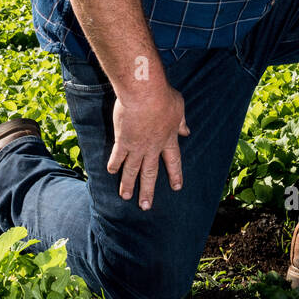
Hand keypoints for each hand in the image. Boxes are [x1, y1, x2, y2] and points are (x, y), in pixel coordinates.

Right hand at [106, 84, 189, 209]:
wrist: (145, 92)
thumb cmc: (163, 96)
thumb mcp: (179, 107)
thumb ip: (181, 122)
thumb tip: (187, 131)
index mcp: (168, 139)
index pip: (173, 161)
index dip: (175, 175)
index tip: (177, 187)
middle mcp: (153, 147)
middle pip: (151, 173)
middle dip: (148, 190)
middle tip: (145, 206)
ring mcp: (137, 146)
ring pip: (133, 170)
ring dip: (129, 184)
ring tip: (126, 197)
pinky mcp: (122, 141)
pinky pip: (117, 156)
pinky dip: (114, 165)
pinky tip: (110, 172)